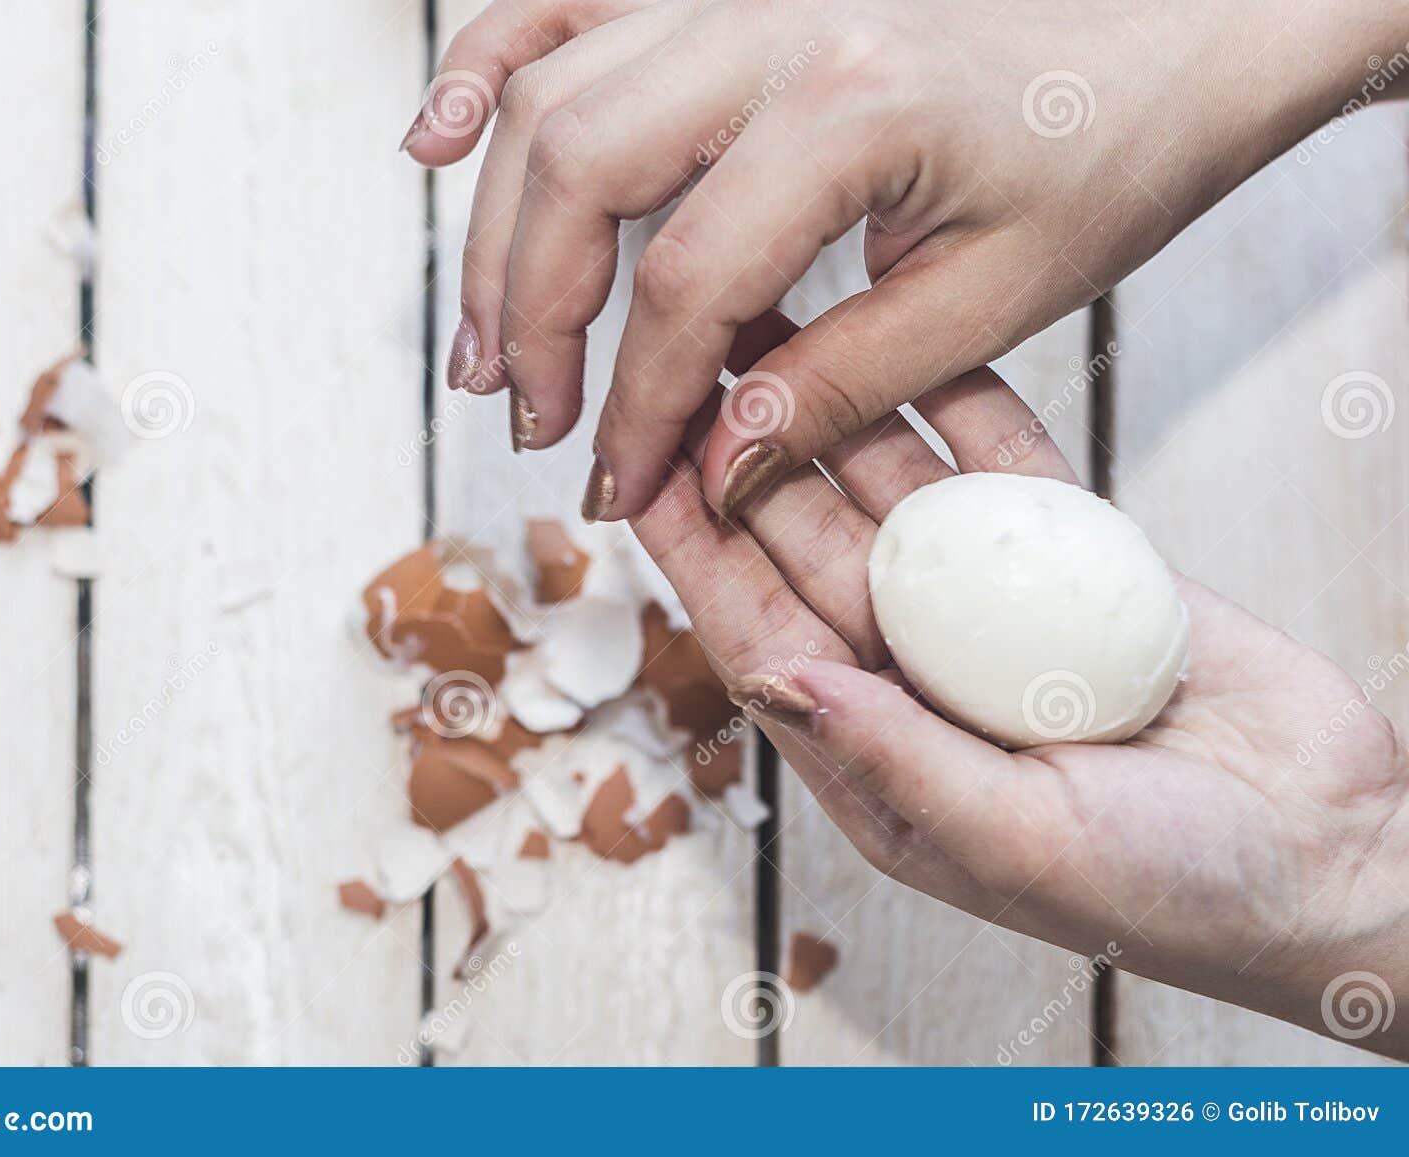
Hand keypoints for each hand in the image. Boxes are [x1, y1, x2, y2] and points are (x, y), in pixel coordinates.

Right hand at [406, 0, 1406, 521]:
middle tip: (534, 422)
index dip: (635, 405)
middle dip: (534, 316)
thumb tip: (714, 467)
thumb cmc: (1111, 147)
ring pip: (551, 89)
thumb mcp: (991, 298)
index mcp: (847, 107)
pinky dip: (489, 64)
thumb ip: (835, 387)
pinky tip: (439, 137)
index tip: (622, 483)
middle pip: (575, 170)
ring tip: (485, 342)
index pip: (683, 287)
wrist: (1179, 18)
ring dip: (496, 223)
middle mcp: (769, 19)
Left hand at [629, 324, 1408, 1059]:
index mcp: (878, 748)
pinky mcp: (1076, 562)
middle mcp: (917, 671)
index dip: (696, 551)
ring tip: (782, 317)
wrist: (1335, 852)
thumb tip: (775, 681)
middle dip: (746, 453)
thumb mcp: (1024, 845)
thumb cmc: (1176, 892)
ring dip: (838, 409)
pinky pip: (1004, 469)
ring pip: (893, 493)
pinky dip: (963, 407)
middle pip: (808, 544)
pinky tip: (913, 337)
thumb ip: (899, 759)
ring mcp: (992, 610)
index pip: (758, 632)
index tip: (638, 465)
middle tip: (695, 351)